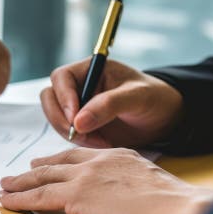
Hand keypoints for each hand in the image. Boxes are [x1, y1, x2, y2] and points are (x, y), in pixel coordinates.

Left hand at [0, 147, 212, 213]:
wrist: (174, 209)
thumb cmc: (170, 205)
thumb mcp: (146, 183)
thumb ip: (125, 184)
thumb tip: (116, 197)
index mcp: (116, 155)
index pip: (77, 156)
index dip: (56, 161)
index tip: (42, 163)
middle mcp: (97, 161)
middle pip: (55, 164)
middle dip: (32, 169)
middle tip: (15, 174)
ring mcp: (84, 177)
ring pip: (41, 177)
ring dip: (18, 183)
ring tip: (4, 187)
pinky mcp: (76, 195)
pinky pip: (38, 196)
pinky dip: (18, 198)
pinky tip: (7, 201)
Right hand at [42, 58, 184, 147]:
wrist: (163, 119)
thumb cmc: (154, 99)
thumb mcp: (137, 97)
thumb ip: (109, 105)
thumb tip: (78, 122)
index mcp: (90, 70)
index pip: (61, 78)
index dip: (63, 97)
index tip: (74, 118)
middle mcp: (78, 86)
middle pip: (49, 98)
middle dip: (60, 119)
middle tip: (78, 134)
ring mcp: (76, 106)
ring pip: (54, 118)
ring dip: (69, 133)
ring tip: (97, 140)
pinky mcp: (79, 124)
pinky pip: (65, 133)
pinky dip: (78, 141)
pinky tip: (100, 143)